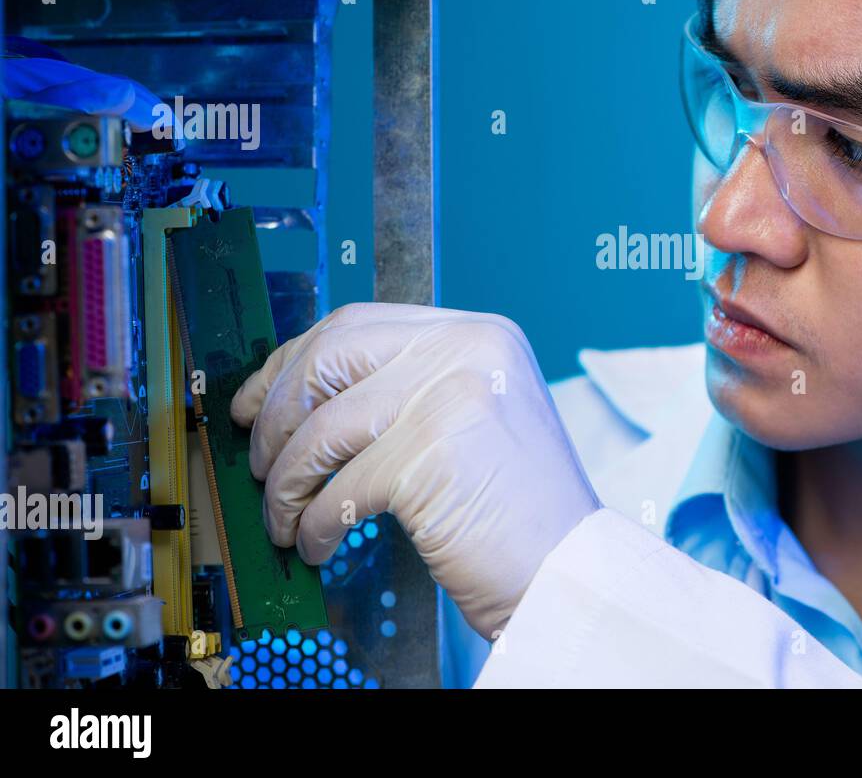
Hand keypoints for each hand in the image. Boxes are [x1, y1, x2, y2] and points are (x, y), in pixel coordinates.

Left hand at [230, 303, 600, 638]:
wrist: (569, 571)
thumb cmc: (517, 511)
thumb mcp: (472, 419)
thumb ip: (407, 390)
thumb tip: (300, 400)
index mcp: (478, 334)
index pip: (356, 325)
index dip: (292, 362)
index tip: (259, 401)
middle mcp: (467, 349)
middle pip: (328, 359)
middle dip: (277, 414)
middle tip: (259, 462)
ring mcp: (450, 396)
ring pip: (323, 429)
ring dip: (286, 482)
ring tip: (284, 518)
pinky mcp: (430, 454)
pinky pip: (339, 487)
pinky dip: (314, 523)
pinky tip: (318, 544)